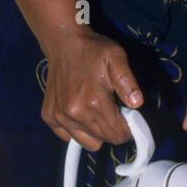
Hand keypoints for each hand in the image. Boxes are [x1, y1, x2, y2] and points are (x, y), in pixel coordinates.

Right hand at [41, 31, 142, 152]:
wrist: (63, 43)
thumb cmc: (93, 50)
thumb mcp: (117, 58)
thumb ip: (128, 82)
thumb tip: (137, 104)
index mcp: (94, 101)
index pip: (118, 134)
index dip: (128, 129)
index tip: (128, 117)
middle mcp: (74, 113)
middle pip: (104, 140)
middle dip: (114, 129)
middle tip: (113, 108)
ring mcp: (59, 116)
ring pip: (88, 143)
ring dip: (96, 132)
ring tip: (96, 109)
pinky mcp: (49, 116)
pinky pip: (69, 137)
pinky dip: (77, 129)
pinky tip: (80, 110)